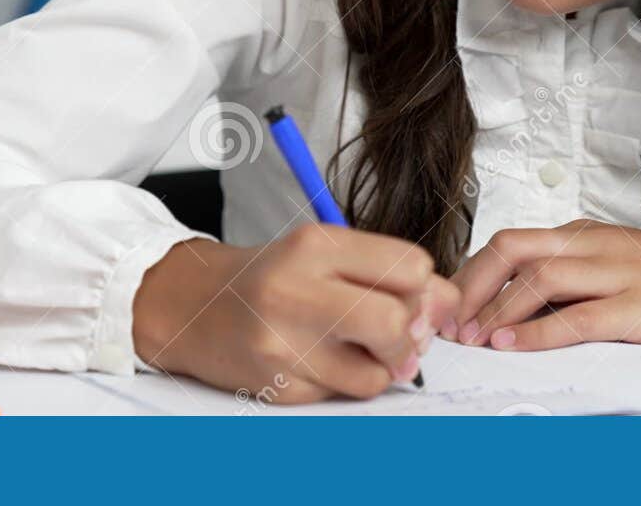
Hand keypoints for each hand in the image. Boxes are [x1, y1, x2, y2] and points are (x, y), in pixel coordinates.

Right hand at [132, 225, 459, 403]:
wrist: (193, 306)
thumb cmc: (269, 278)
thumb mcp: (325, 254)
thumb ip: (388, 270)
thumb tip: (447, 304)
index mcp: (315, 245)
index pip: (409, 266)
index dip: (424, 287)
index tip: (410, 294)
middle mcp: (296, 290)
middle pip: (394, 321)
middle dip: (407, 336)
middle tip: (395, 335)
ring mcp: (283, 343)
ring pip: (376, 374)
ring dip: (380, 368)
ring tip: (353, 349)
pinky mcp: (278, 385)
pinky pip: (342, 396)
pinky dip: (344, 384)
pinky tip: (318, 362)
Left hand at [444, 219, 640, 350]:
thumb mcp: (622, 270)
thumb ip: (576, 282)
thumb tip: (520, 308)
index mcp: (587, 234)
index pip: (510, 242)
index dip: (470, 274)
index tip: (446, 305)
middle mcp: (596, 244)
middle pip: (511, 248)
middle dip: (468, 286)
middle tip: (445, 321)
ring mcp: (618, 273)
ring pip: (536, 279)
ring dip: (493, 311)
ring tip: (469, 338)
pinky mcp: (640, 307)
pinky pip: (576, 317)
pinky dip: (535, 332)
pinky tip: (510, 346)